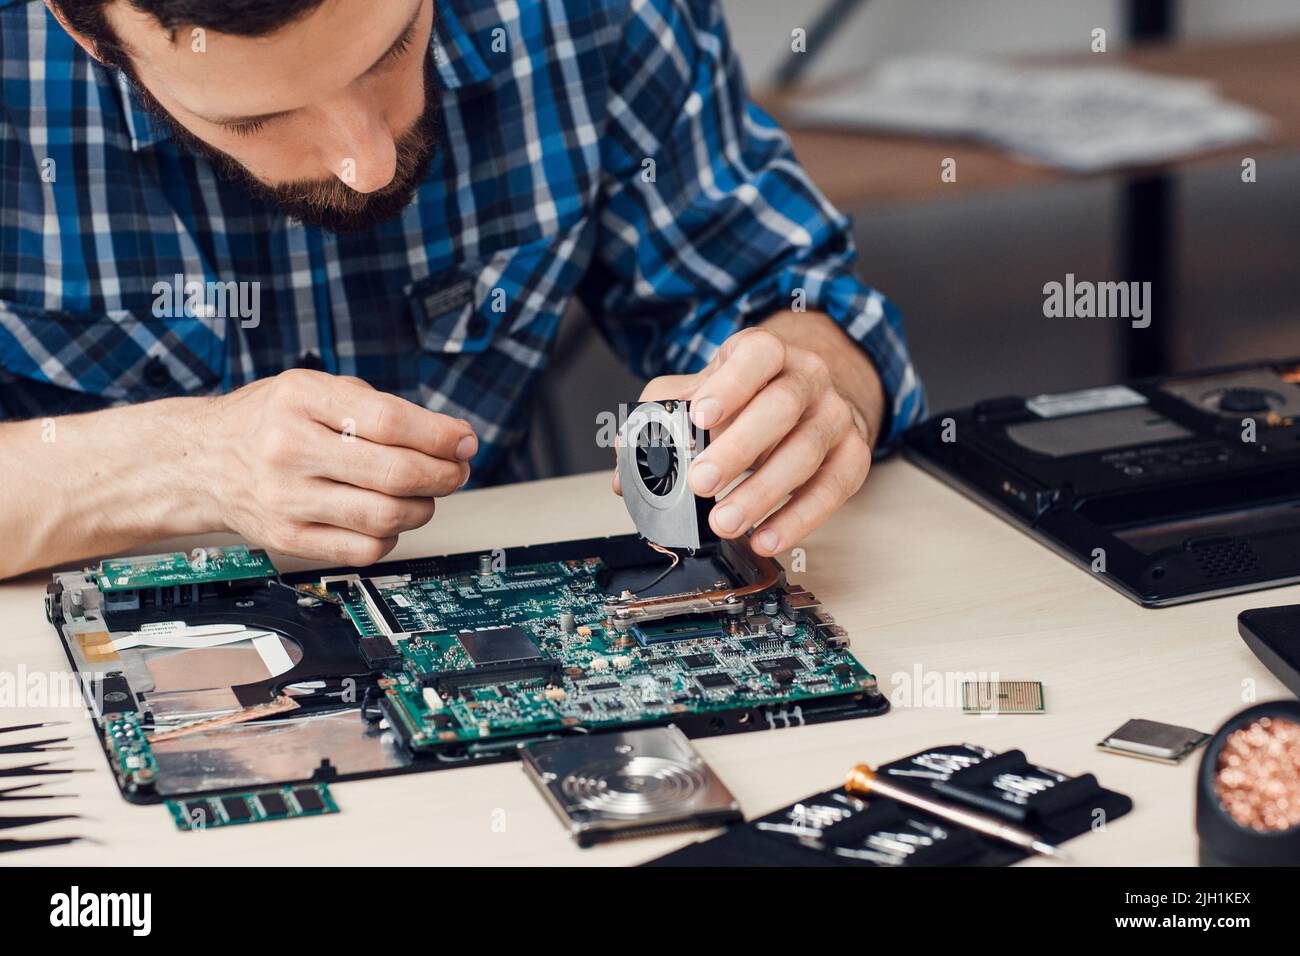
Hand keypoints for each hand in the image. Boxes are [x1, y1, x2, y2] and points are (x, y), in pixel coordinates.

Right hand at [194, 369, 476, 565]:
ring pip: (387, 516)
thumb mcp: (315, 388)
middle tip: (456, 471)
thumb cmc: (272, 421)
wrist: (202, 461)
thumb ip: (379, 407)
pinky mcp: (287, 539)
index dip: (441, 436)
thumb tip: (452, 440)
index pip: (391, 421)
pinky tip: (389, 518)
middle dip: (444, 475)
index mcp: (302, 398)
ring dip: (424, 508)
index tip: (465, 443)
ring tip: (426, 495)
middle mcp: (290, 448)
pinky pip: (364, 549)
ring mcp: (286, 498)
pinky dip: (391, 536)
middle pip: (396, 473)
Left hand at [623, 325, 874, 556]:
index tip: (701, 416)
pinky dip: (799, 519)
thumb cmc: (748, 397)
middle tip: (701, 482)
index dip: (731, 384)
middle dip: (739, 448)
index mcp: (766, 352)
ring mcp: (834, 416)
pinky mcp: (853, 455)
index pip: (757, 355)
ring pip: (806, 451)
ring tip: (724, 523)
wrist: (811, 399)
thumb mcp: (704, 391)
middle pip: (781, 406)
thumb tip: (627, 464)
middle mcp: (808, 378)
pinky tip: (765, 538)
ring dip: (763, 492)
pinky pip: (832, 489)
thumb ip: (662, 417)